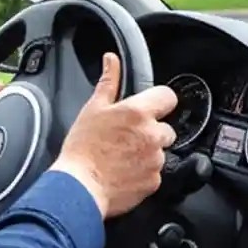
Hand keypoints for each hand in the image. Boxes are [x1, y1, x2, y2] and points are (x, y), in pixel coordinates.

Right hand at [48, 53, 177, 218]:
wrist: (79, 187)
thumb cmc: (83, 149)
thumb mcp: (93, 109)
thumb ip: (108, 82)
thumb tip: (111, 60)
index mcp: (138, 113)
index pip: (168, 96)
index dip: (158, 101)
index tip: (150, 108)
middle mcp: (152, 135)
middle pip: (165, 127)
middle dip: (151, 131)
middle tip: (127, 138)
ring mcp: (155, 160)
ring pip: (159, 151)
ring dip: (147, 153)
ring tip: (122, 157)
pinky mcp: (154, 182)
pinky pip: (155, 173)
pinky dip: (143, 173)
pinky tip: (124, 172)